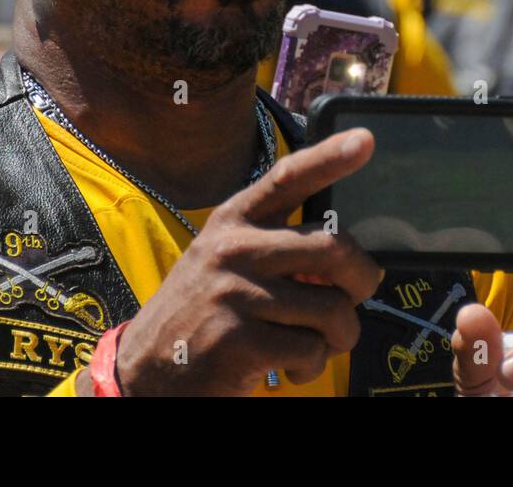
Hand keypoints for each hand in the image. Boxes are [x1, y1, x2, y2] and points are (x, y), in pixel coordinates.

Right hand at [108, 129, 383, 395]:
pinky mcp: (238, 341)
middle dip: (361, 279)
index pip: (287, 178)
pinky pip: (312, 349)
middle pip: (332, 248)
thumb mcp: (223, 261)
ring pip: (332, 308)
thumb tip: (344, 256)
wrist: (146, 371)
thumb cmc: (202, 314)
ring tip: (314, 343)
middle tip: (354, 297)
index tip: (365, 140)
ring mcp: (234, 294)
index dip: (329, 158)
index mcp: (232, 221)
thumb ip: (274, 247)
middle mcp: (233, 249)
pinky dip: (312, 365)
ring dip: (339, 335)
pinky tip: (290, 366)